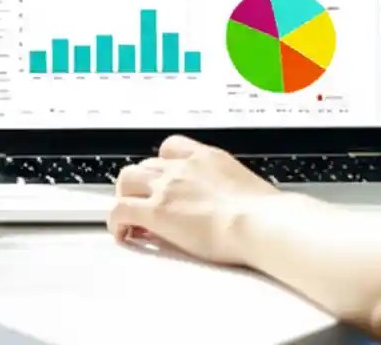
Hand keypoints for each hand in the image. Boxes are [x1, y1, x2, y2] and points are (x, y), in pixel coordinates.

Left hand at [107, 134, 279, 264]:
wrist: (260, 222)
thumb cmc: (264, 214)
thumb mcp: (246, 189)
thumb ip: (230, 190)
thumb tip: (232, 205)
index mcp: (207, 158)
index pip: (171, 148)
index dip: (161, 165)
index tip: (162, 180)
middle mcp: (183, 167)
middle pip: (144, 165)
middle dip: (140, 184)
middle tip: (143, 203)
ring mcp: (167, 187)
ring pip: (126, 180)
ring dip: (125, 197)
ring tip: (130, 217)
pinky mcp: (156, 211)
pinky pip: (119, 210)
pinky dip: (116, 221)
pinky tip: (123, 233)